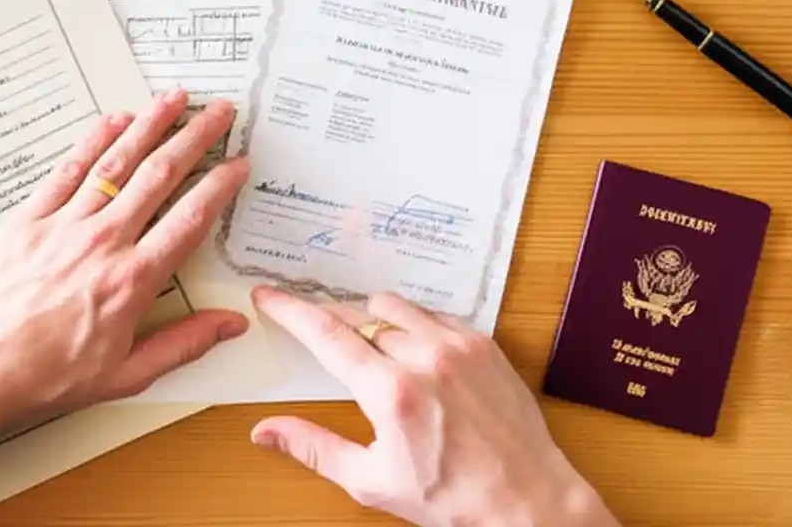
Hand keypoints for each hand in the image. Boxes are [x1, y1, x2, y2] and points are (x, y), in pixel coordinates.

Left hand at [0, 90, 249, 443]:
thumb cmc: (45, 377)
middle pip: (159, 176)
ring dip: (149, 124)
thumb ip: (184, 344)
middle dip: (194, 138)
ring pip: (117, 162)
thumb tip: (230, 325)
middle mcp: (102, 243)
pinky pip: (68, 170)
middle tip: (217, 112)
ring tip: (173, 99)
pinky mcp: (28, 219)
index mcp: (132, 281)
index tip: (236, 165)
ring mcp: (63, 226)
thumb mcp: (126, 374)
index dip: (219, 186)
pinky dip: (93, 141)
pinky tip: (113, 120)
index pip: (190, 219)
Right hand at [250, 288, 617, 526]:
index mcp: (390, 391)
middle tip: (326, 344)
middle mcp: (424, 357)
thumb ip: (314, 448)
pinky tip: (417, 354)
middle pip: (357, 319)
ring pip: (395, 308)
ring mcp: (458, 345)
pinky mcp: (483, 343)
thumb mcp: (372, 480)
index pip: (325, 333)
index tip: (268, 294)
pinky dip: (416, 325)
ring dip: (375, 322)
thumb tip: (265, 432)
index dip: (290, 310)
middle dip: (333, 327)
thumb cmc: (452, 497)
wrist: (526, 497)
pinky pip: (435, 314)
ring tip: (375, 352)